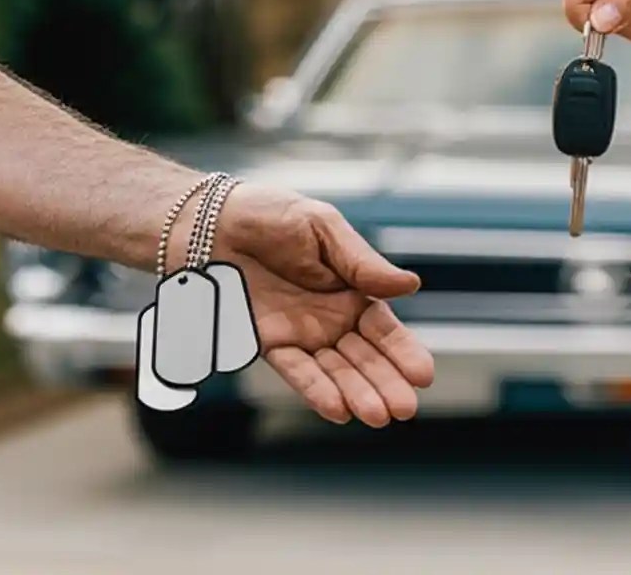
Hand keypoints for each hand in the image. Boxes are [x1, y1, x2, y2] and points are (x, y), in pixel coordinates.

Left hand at [185, 183, 433, 426]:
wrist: (207, 222)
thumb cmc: (268, 215)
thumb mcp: (323, 227)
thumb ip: (362, 262)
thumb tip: (411, 285)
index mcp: (352, 291)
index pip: (384, 329)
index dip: (403, 352)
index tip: (422, 375)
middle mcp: (331, 319)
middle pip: (365, 357)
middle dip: (385, 383)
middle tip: (405, 408)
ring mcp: (300, 335)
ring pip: (334, 371)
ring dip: (356, 393)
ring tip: (376, 416)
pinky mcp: (267, 344)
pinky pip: (295, 370)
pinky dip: (315, 389)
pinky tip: (337, 409)